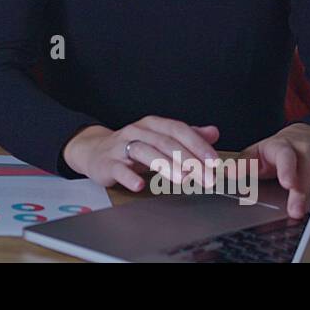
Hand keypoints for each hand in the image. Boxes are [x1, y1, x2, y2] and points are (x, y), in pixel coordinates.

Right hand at [62, 117, 222, 191]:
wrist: (95, 151)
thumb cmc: (133, 146)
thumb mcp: (160, 138)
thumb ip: (187, 136)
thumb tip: (213, 132)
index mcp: (153, 124)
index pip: (179, 130)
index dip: (198, 145)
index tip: (214, 162)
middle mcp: (138, 132)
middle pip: (165, 143)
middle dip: (189, 160)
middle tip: (206, 177)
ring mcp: (122, 147)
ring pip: (145, 152)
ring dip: (166, 165)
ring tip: (183, 179)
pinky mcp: (108, 163)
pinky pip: (119, 169)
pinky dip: (130, 177)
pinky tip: (140, 185)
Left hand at [237, 123, 309, 218]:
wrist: (302, 136)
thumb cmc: (275, 151)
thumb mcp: (255, 154)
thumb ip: (243, 164)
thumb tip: (227, 173)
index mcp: (280, 146)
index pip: (285, 156)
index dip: (287, 169)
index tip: (287, 183)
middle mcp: (301, 149)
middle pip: (303, 169)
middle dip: (300, 191)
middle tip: (296, 211)